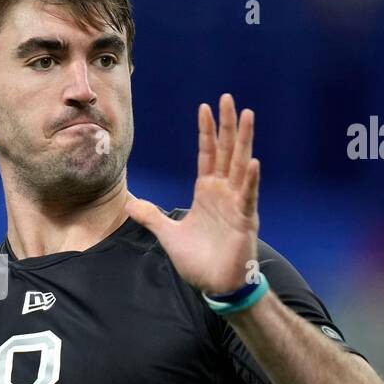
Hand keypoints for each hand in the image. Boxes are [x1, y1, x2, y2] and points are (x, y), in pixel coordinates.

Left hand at [126, 93, 260, 295]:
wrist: (216, 286)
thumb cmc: (199, 261)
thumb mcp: (168, 235)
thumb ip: (152, 216)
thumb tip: (130, 203)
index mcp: (207, 193)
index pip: (207, 155)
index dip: (206, 132)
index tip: (205, 107)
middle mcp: (223, 193)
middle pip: (226, 151)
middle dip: (227, 125)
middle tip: (228, 98)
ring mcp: (236, 204)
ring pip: (241, 166)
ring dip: (244, 141)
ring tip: (248, 116)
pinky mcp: (245, 220)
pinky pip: (248, 197)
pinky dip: (250, 181)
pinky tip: (253, 163)